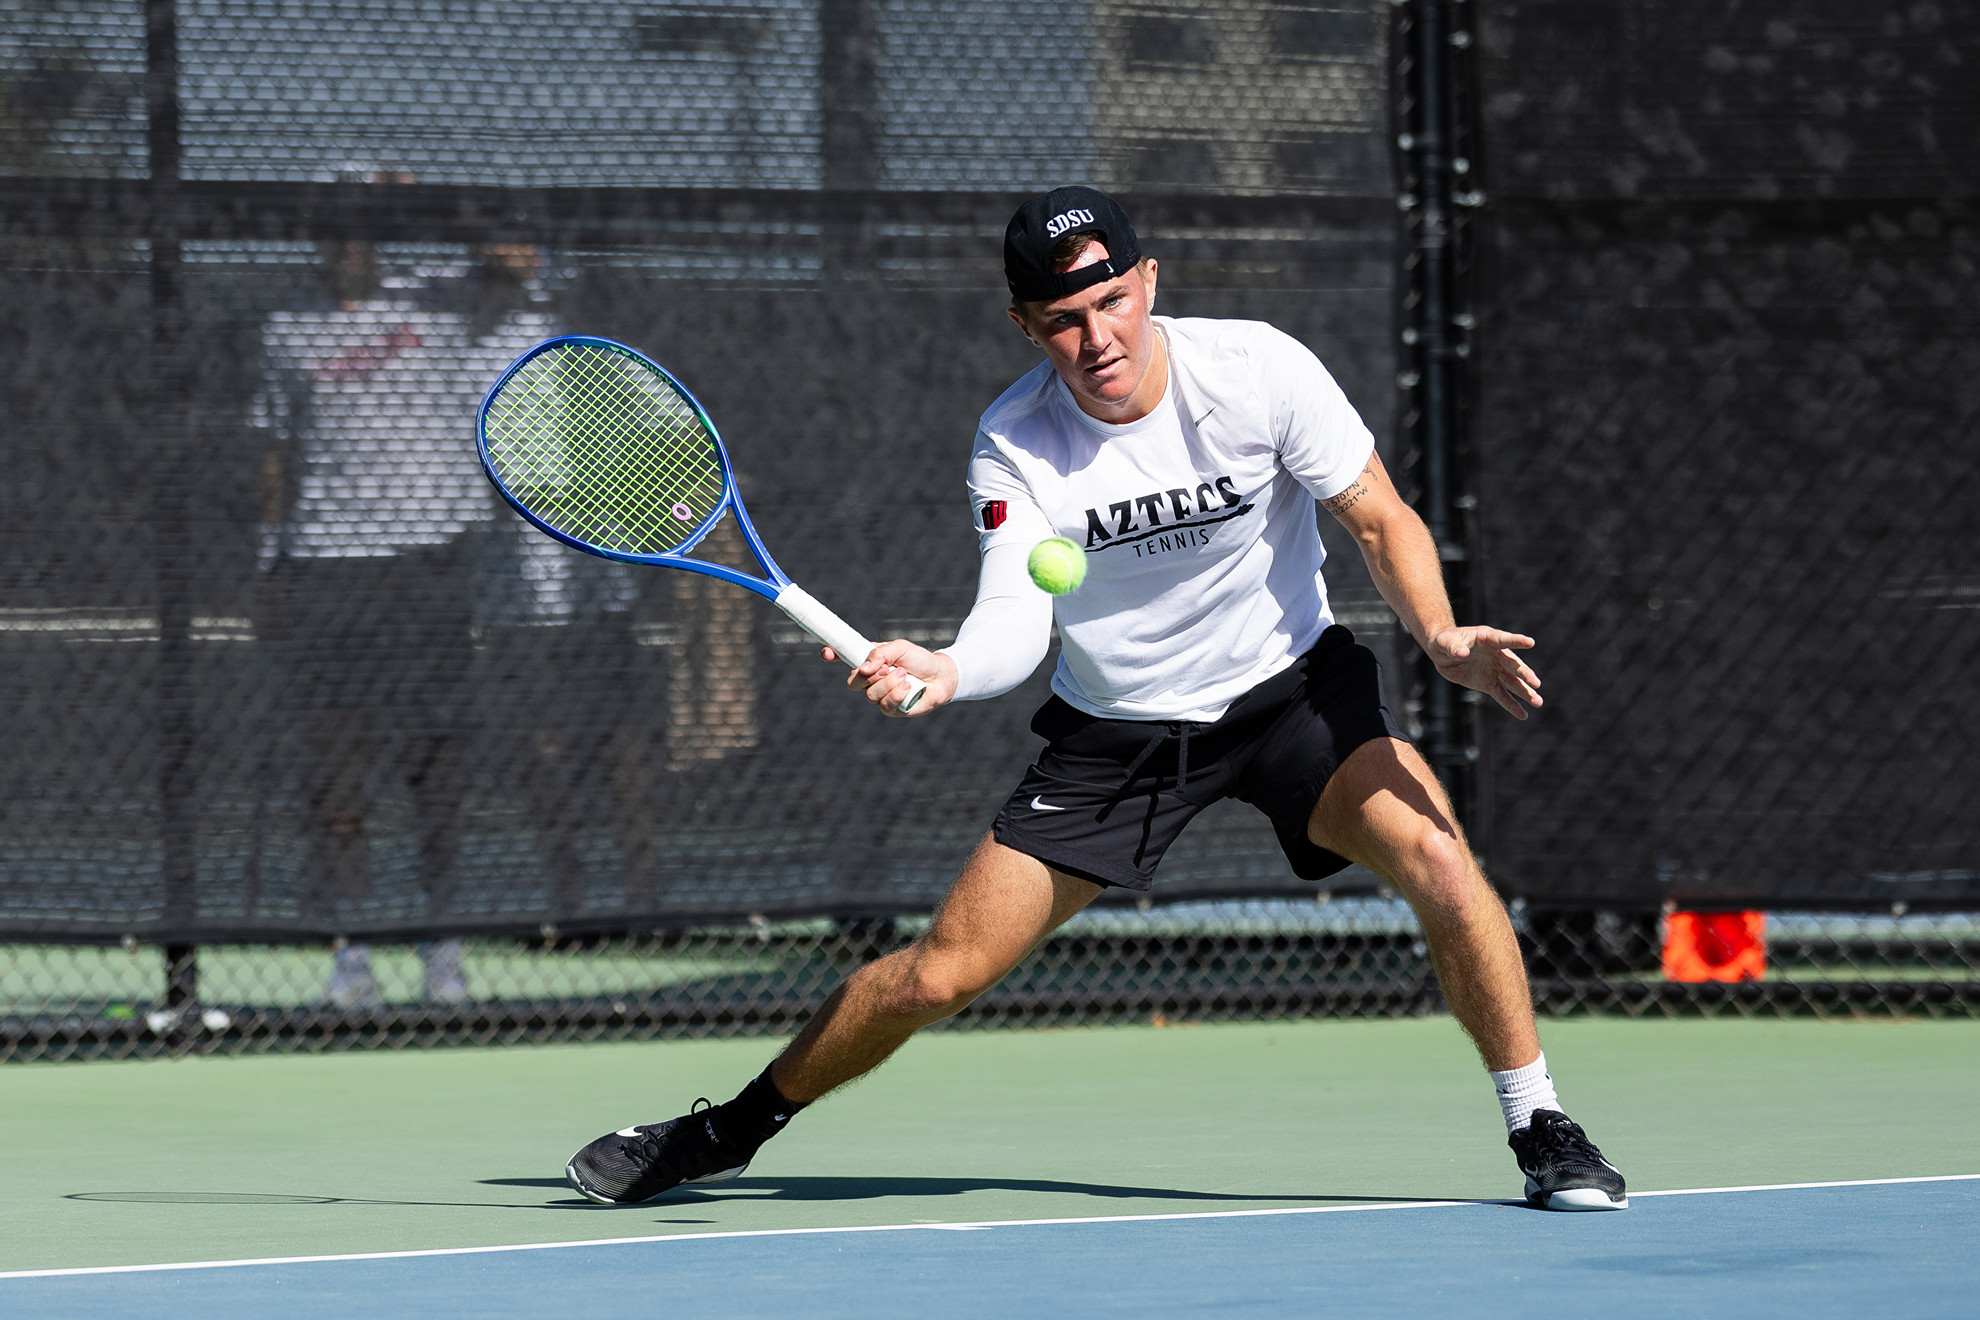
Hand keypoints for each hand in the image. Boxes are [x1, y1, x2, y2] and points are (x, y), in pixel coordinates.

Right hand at [819, 639, 957, 717]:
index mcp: (869, 662)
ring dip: (888, 683)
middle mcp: (871, 680)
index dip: (832, 656)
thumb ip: (880, 653)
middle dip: (867, 676)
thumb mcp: (899, 648)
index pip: (845, 659)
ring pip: (870, 694)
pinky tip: (908, 686)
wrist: (940, 676)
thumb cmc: (919, 659)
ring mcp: (880, 697)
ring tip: (904, 675)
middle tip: (886, 668)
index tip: (826, 652)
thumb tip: (865, 667)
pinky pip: (885, 705)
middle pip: (852, 683)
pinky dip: (896, 694)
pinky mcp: (891, 710)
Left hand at [1427, 626, 1542, 718]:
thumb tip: (1462, 653)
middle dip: (1524, 674)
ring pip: (1512, 682)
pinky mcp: (1488, 683)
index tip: (1530, 642)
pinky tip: (1523, 714)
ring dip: (1525, 692)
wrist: (1442, 652)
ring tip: (1538, 702)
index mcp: (1487, 638)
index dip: (1515, 641)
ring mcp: (1494, 670)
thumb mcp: (1444, 642)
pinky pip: (1502, 696)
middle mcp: (1496, 654)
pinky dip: (1512, 705)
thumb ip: (1453, 647)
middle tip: (1536, 683)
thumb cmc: (1444, 641)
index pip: (1502, 639)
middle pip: (1512, 665)